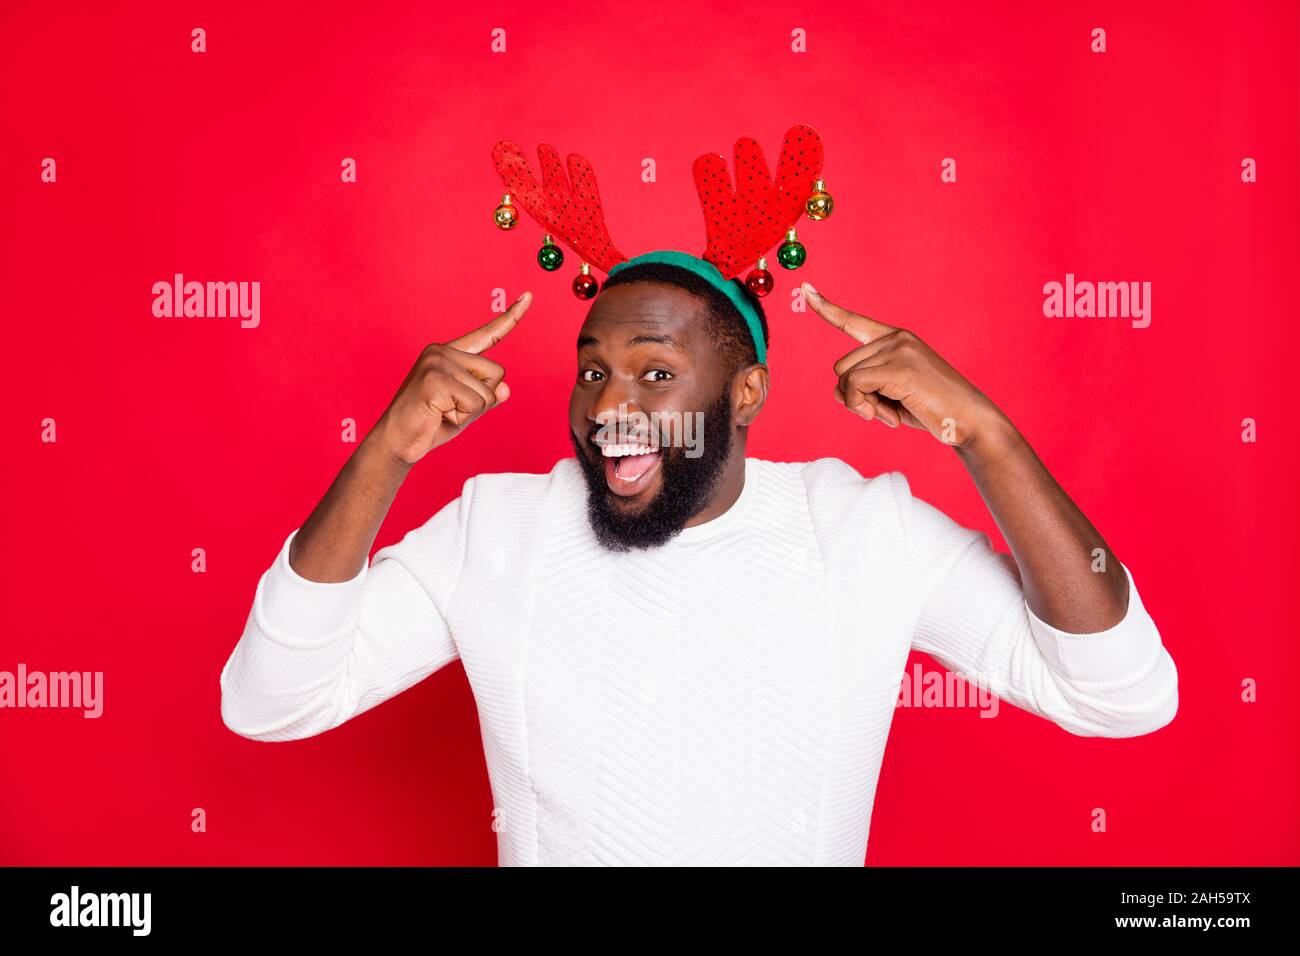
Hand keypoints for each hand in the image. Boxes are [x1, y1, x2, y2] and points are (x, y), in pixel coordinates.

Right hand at [370, 291, 531, 464]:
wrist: (397, 442)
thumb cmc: (429, 424)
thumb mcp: (466, 409)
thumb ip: (486, 396)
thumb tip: (505, 389)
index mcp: (449, 352)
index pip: (487, 334)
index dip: (510, 317)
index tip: (529, 296)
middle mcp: (442, 351)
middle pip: (496, 373)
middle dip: (482, 399)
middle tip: (449, 408)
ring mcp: (437, 362)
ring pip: (487, 392)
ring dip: (470, 411)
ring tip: (442, 412)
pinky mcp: (435, 380)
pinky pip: (475, 403)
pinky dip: (462, 417)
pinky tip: (438, 415)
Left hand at [801, 282, 1003, 446]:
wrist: (968, 420)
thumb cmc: (932, 409)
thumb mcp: (891, 395)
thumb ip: (863, 387)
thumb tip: (835, 390)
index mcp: (896, 339)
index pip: (853, 321)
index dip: (826, 307)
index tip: (805, 288)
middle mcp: (896, 338)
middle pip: (841, 366)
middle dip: (856, 396)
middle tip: (885, 411)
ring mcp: (898, 350)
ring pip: (845, 378)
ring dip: (860, 404)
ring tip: (892, 413)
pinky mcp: (898, 368)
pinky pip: (854, 387)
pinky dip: (863, 407)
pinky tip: (891, 418)